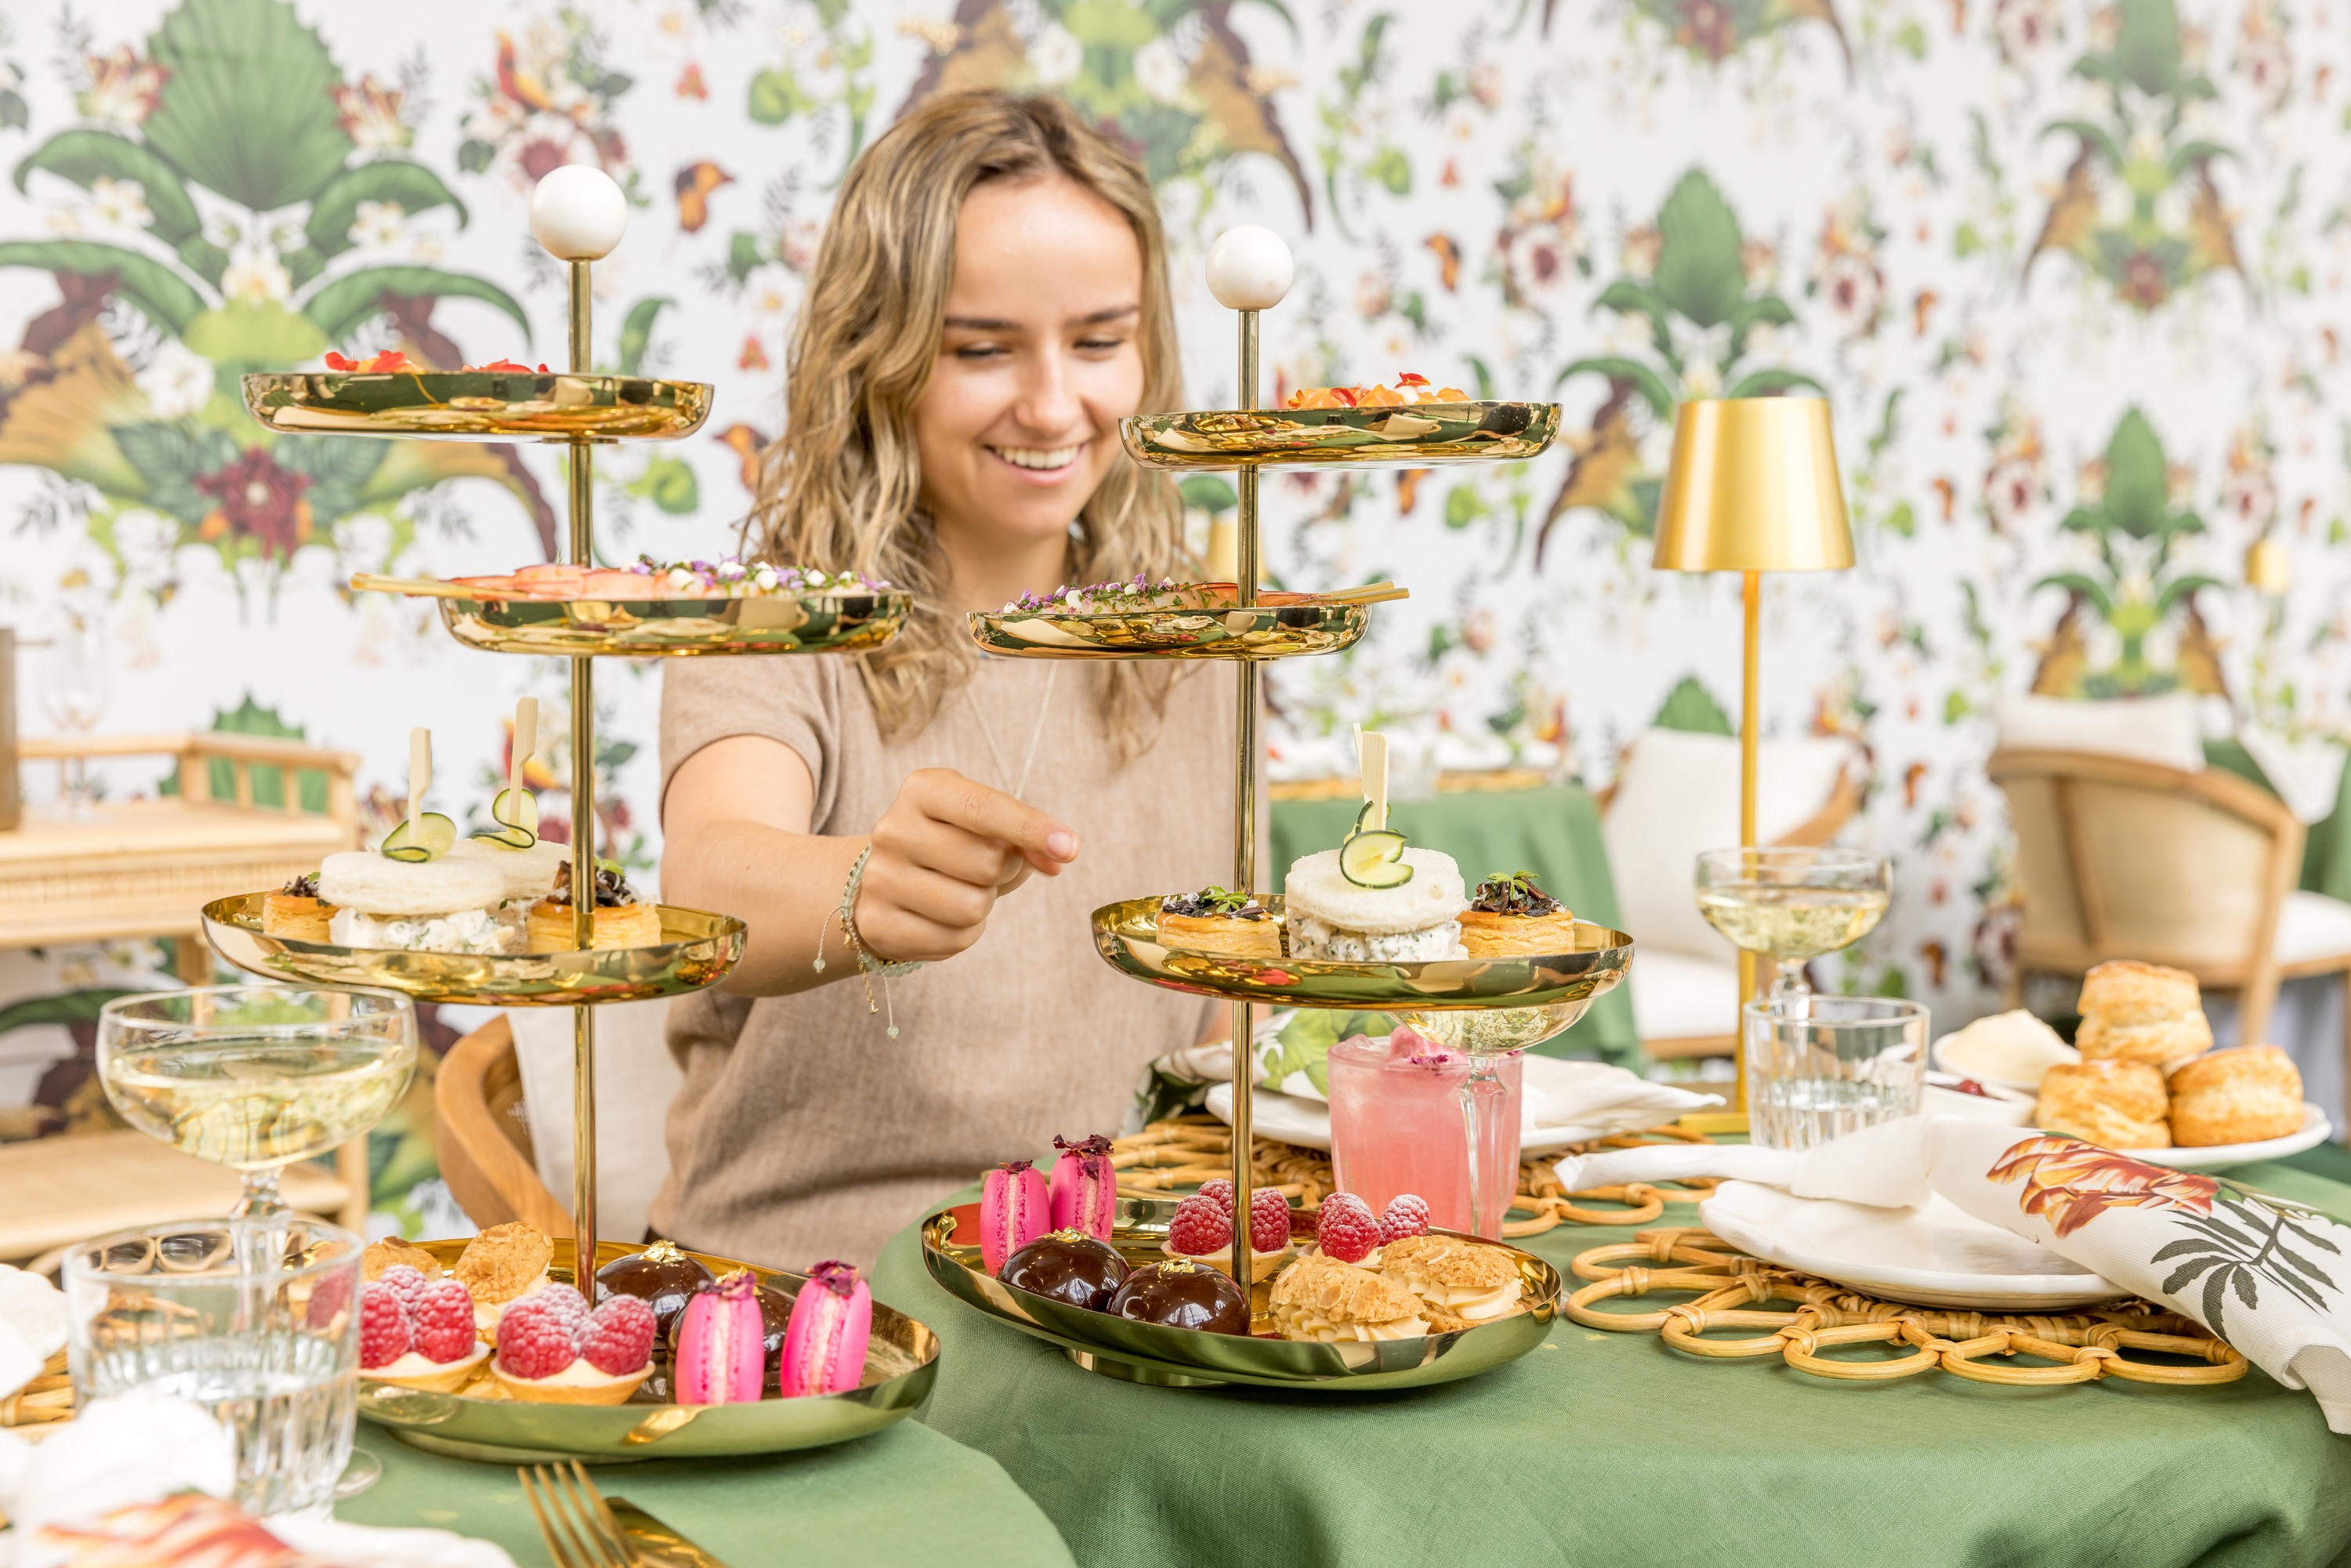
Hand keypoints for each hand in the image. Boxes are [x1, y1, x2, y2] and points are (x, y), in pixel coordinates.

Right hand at [853, 768, 1078, 962]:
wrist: (879, 881)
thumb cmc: (949, 846)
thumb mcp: (985, 827)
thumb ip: (1026, 837)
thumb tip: (1059, 856)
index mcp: (924, 790)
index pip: (984, 808)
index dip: (1031, 828)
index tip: (1070, 847)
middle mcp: (894, 829)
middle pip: (987, 862)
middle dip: (1002, 872)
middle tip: (983, 870)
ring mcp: (880, 878)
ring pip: (971, 907)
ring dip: (983, 905)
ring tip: (960, 891)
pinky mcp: (878, 923)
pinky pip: (955, 939)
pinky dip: (964, 933)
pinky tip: (941, 916)